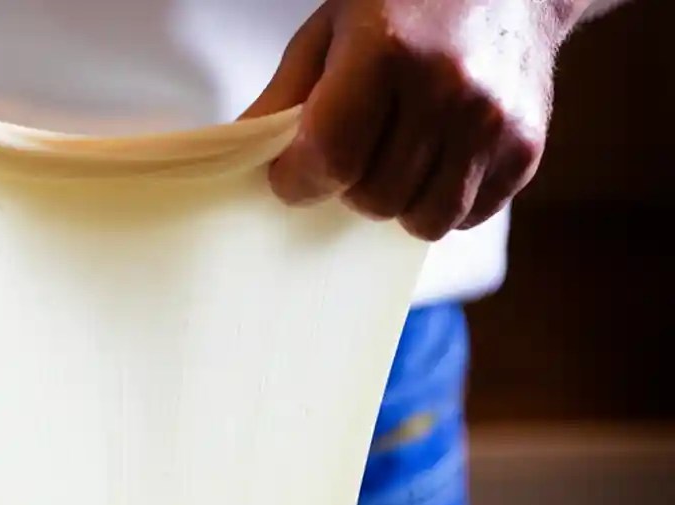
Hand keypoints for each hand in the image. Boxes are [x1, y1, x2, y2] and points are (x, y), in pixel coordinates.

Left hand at [245, 0, 573, 239]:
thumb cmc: (404, 3)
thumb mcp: (329, 30)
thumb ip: (286, 95)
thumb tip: (241, 155)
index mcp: (387, 54)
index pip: (329, 158)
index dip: (298, 180)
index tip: (290, 174)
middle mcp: (447, 90)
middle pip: (374, 197)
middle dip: (346, 188)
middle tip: (348, 156)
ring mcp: (494, 122)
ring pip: (423, 220)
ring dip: (396, 202)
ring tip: (391, 161)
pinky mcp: (527, 147)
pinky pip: (468, 216)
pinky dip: (442, 201)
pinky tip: (435, 160)